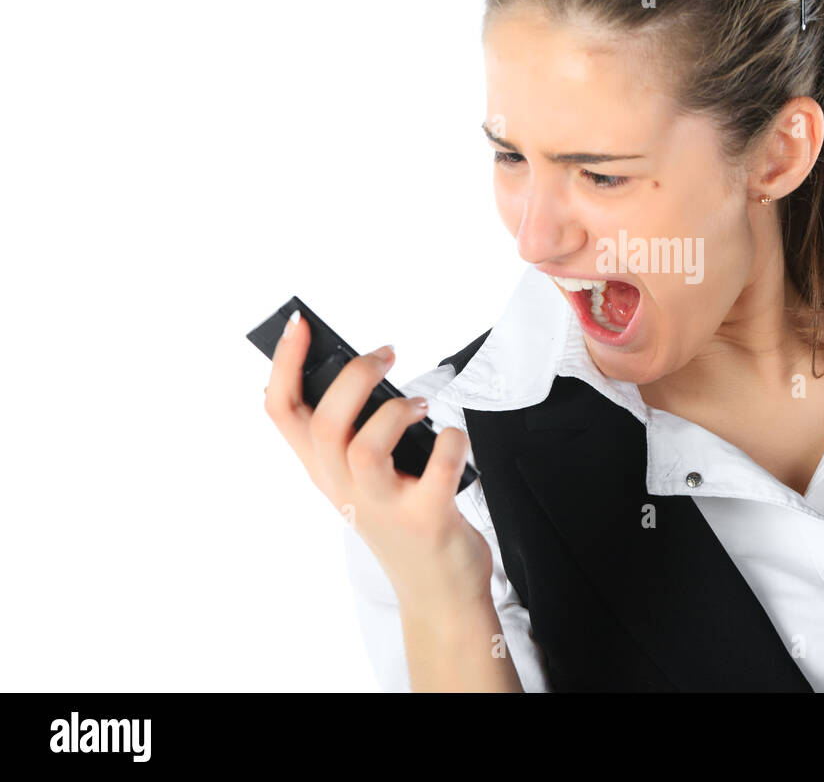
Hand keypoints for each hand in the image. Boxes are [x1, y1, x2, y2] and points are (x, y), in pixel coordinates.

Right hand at [262, 312, 491, 612]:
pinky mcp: (426, 518)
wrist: (436, 588)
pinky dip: (453, 442)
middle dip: (354, 376)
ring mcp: (383, 506)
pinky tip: (455, 438)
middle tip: (387, 355)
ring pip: (365, 448)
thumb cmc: (403, 516)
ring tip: (419, 406)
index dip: (284, 363)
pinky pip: (439, 469)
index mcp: (324, 470)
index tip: (299, 324)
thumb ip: (357, 430)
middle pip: (323, 423)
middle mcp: (344, 487)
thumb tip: (368, 369)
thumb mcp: (365, 475)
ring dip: (396, 412)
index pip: (280, 412)